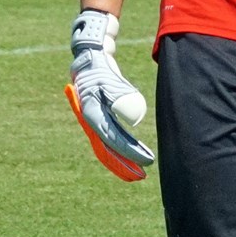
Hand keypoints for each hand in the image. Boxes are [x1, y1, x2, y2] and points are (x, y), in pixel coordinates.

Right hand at [66, 9, 153, 181]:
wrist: (89, 60)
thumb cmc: (101, 68)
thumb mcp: (111, 80)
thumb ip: (121, 95)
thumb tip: (134, 118)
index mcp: (91, 114)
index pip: (113, 139)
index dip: (129, 152)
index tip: (145, 161)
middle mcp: (91, 122)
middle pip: (108, 149)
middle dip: (124, 164)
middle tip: (142, 176)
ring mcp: (95, 121)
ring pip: (109, 147)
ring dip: (124, 159)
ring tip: (140, 172)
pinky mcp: (101, 119)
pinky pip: (111, 139)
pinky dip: (122, 149)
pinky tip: (133, 156)